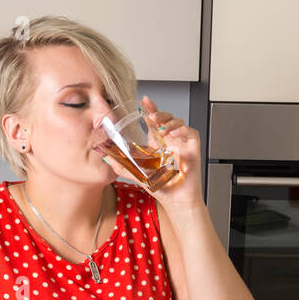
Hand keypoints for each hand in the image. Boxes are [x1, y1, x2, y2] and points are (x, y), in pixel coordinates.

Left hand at [100, 95, 202, 213]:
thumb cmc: (160, 187)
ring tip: (162, 128)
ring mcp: (181, 142)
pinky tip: (174, 135)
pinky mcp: (193, 147)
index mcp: (157, 143)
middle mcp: (170, 140)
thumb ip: (121, 165)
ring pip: (178, 121)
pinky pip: (190, 132)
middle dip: (159, 113)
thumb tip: (106, 157)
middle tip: (151, 117)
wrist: (175, 199)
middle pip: (166, 117)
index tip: (144, 100)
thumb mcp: (136, 174)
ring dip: (170, 121)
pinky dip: (182, 130)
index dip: (150, 108)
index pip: (154, 120)